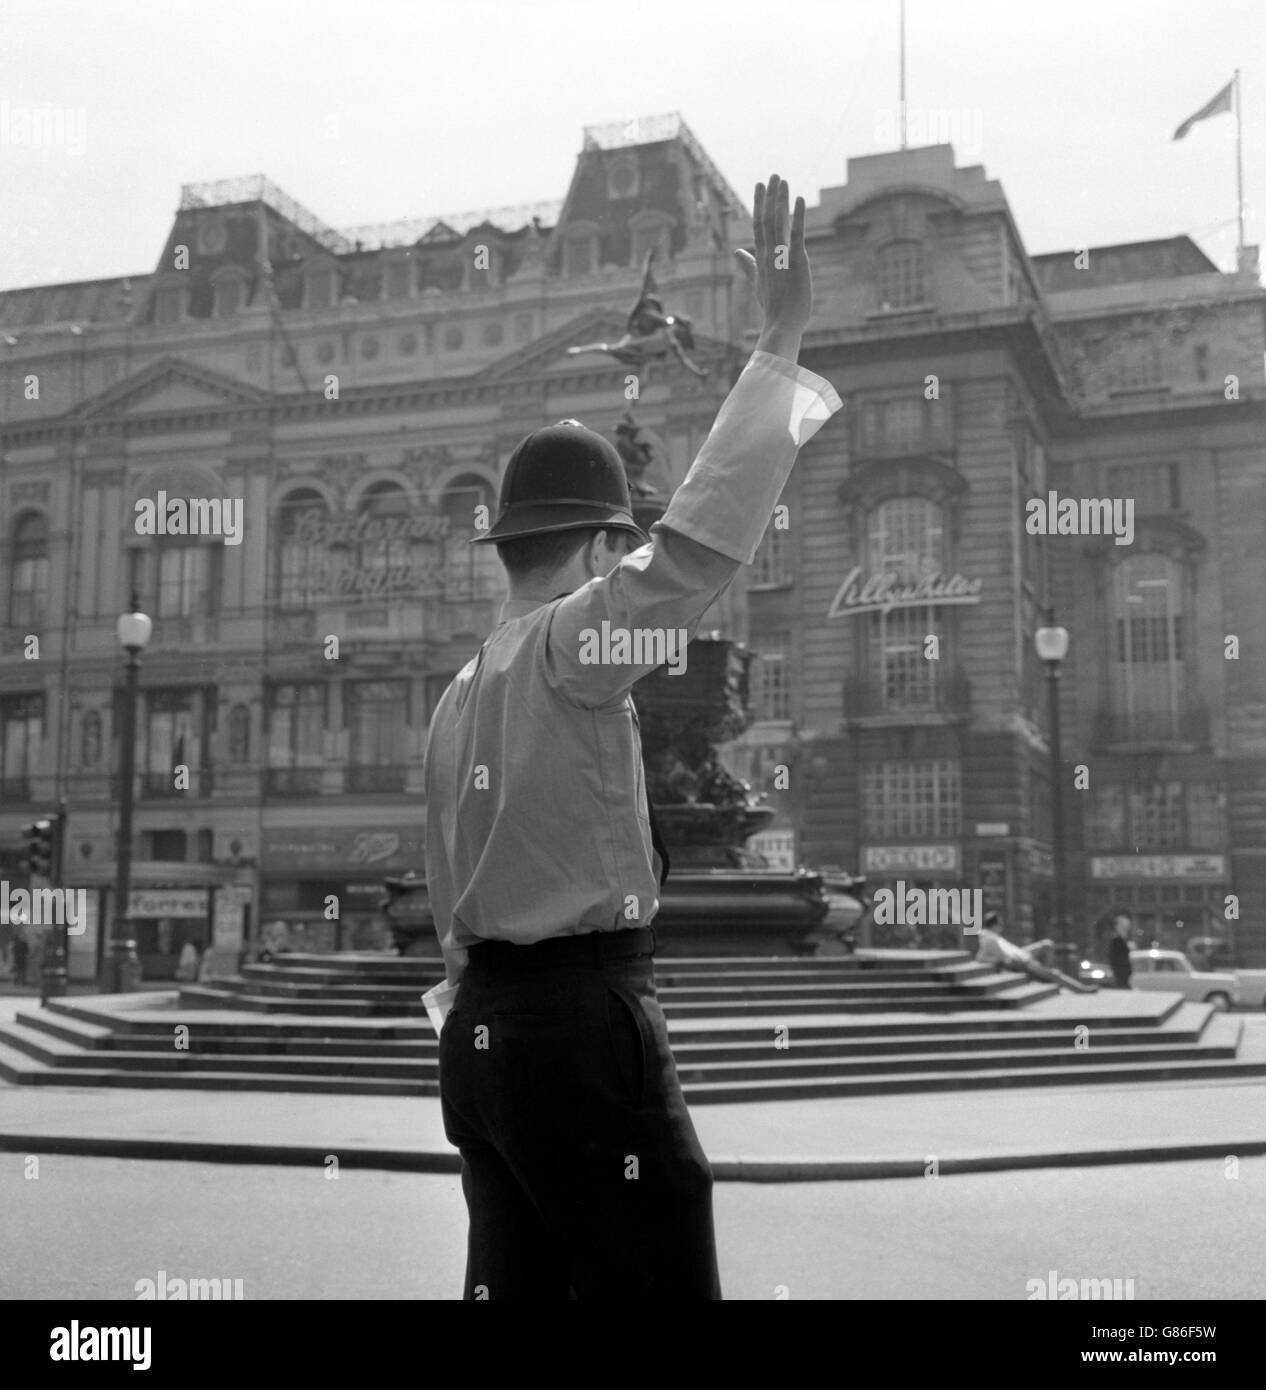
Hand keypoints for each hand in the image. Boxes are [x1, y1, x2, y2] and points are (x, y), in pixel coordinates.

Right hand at [734, 174, 811, 358]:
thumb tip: (737, 252)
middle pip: (765, 219)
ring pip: (777, 222)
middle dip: (768, 196)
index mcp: (761, 258)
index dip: (759, 204)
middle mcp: (769, 254)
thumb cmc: (773, 308)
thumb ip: (748, 266)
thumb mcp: (758, 283)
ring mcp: (781, 258)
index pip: (758, 226)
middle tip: (772, 175)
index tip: (761, 186)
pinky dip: (797, 216)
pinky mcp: (796, 262)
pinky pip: (796, 235)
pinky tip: (798, 199)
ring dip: (779, 200)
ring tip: (782, 180)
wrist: (781, 325)